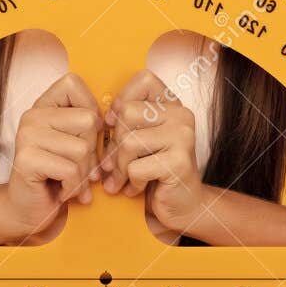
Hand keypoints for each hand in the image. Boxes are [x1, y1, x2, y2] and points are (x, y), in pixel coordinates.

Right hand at [1, 71, 103, 240]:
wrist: (30, 210)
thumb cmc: (59, 175)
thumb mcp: (75, 144)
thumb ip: (89, 125)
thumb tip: (117, 119)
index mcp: (43, 105)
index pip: (73, 83)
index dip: (90, 110)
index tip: (86, 135)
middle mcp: (32, 116)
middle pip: (87, 120)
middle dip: (92, 152)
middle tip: (80, 169)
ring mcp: (26, 136)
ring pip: (81, 148)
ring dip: (84, 174)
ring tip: (72, 182)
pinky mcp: (26, 160)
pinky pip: (70, 169)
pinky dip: (73, 186)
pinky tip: (62, 191)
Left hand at [98, 68, 205, 233]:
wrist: (183, 206)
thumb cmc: (155, 171)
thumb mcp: (141, 139)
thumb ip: (126, 121)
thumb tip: (102, 119)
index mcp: (173, 105)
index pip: (143, 80)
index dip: (122, 101)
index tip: (114, 124)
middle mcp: (182, 115)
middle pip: (127, 114)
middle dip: (114, 143)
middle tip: (115, 164)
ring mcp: (183, 137)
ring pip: (128, 142)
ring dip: (120, 167)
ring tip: (123, 179)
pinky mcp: (179, 162)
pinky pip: (136, 167)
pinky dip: (131, 182)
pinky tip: (138, 188)